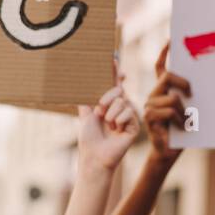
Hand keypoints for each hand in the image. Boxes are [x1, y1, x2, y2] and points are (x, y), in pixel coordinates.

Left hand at [77, 60, 139, 175]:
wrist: (95, 156)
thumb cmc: (89, 139)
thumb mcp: (85, 114)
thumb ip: (86, 99)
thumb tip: (79, 83)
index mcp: (108, 105)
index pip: (113, 85)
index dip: (114, 72)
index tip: (113, 59)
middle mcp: (119, 109)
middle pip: (118, 90)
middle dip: (106, 98)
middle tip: (100, 112)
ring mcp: (128, 117)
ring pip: (123, 101)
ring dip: (111, 114)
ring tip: (108, 126)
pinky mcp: (135, 126)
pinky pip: (129, 113)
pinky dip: (119, 121)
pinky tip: (116, 131)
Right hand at [143, 42, 190, 165]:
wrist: (169, 152)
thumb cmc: (181, 131)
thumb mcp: (188, 110)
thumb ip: (189, 97)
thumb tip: (200, 84)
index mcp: (162, 91)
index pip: (160, 67)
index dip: (164, 53)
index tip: (170, 39)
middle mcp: (153, 95)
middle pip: (167, 77)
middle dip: (183, 82)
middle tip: (192, 93)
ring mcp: (149, 105)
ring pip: (172, 97)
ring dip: (184, 111)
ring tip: (186, 121)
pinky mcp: (149, 117)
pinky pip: (169, 110)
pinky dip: (179, 119)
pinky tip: (182, 126)